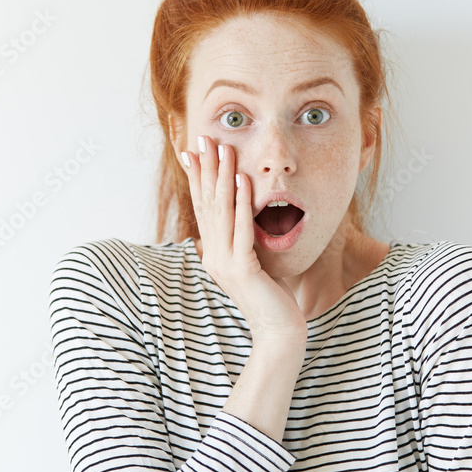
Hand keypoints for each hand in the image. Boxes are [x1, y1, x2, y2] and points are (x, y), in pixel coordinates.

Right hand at [180, 135, 307, 344]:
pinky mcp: (243, 269)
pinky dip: (243, 203)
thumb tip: (246, 218)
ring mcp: (225, 263)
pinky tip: (243, 181)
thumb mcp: (256, 264)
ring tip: (223, 150)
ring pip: (222, 212)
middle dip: (206, 169)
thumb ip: (246, 242)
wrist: (278, 333)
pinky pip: (242, 229)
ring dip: (223, 178)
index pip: (204, 209)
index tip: (193, 152)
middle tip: (202, 139)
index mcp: (214, 254)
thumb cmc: (272, 299)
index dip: (198, 179)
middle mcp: (214, 256)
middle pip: (208, 204)